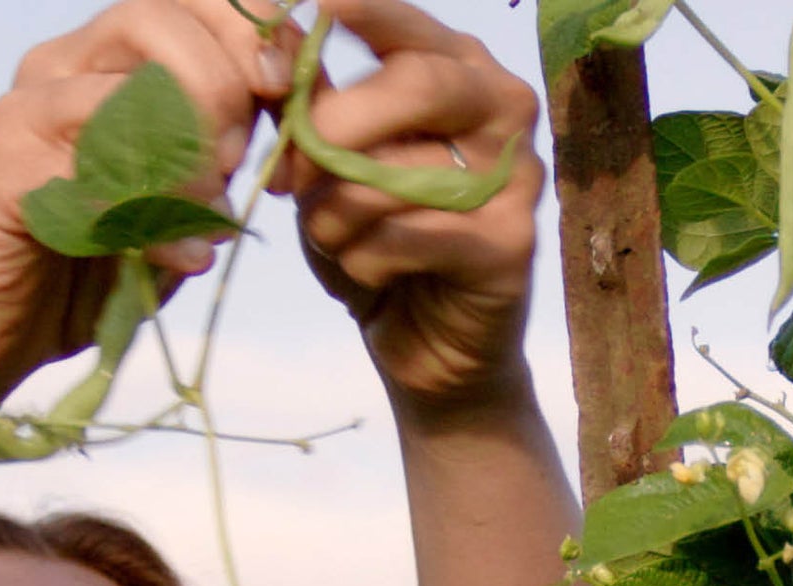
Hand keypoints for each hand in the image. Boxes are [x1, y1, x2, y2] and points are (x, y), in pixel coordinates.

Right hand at [0, 0, 298, 399]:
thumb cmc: (82, 275)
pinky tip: (179, 259)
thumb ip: (220, 155)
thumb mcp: (172, 209)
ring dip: (191, 150)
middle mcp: (61, 65)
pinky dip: (157, 218)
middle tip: (237, 164)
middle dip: (223, 87)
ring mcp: (28, 109)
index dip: (249, 29)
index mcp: (103, 61)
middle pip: (161, 17)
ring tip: (207, 212)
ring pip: (131, 80)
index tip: (282, 90)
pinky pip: (102, 167)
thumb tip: (284, 102)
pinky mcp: (8, 165)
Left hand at [284, 0, 543, 409]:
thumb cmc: (375, 243)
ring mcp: (517, 174)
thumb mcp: (329, 172)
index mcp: (458, 71)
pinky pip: (412, 237)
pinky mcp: (511, 242)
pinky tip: (369, 273)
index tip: (319, 6)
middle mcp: (501, 106)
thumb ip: (308, 109)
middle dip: (335, 130)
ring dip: (338, 214)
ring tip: (329, 238)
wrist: (421, 344)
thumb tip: (274, 40)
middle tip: (292, 178)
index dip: (365, 12)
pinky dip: (367, 260)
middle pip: (414, 84)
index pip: (411, 25)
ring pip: (402, 171)